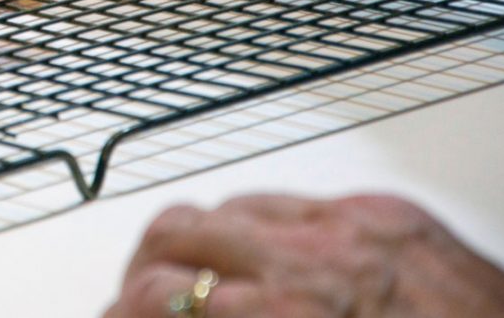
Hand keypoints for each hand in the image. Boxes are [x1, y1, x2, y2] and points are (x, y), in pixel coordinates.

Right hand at [105, 194, 503, 316]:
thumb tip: (189, 317)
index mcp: (290, 314)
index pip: (160, 292)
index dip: (121, 307)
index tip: (114, 315)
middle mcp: (315, 259)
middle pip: (177, 230)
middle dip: (142, 265)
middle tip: (134, 296)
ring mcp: (353, 225)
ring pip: (229, 204)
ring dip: (198, 238)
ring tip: (193, 270)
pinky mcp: (389, 211)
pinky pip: (296, 198)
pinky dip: (266, 224)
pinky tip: (269, 255)